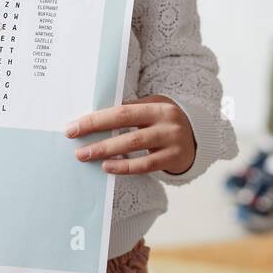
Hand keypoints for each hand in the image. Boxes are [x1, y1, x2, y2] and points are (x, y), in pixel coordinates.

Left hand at [65, 95, 195, 175]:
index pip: (121, 110)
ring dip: (107, 151)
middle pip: (126, 126)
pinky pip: (145, 165)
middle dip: (97, 134)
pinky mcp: (174, 158)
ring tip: (87, 155)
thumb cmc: (165, 123)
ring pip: (134, 145)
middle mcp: (166, 120)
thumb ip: (130, 112)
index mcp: (157, 105)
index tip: (73, 127)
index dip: (96, 119)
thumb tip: (94, 120)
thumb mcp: (152, 110)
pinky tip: (108, 167)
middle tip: (76, 146)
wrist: (200, 138)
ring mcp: (171, 139)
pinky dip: (125, 166)